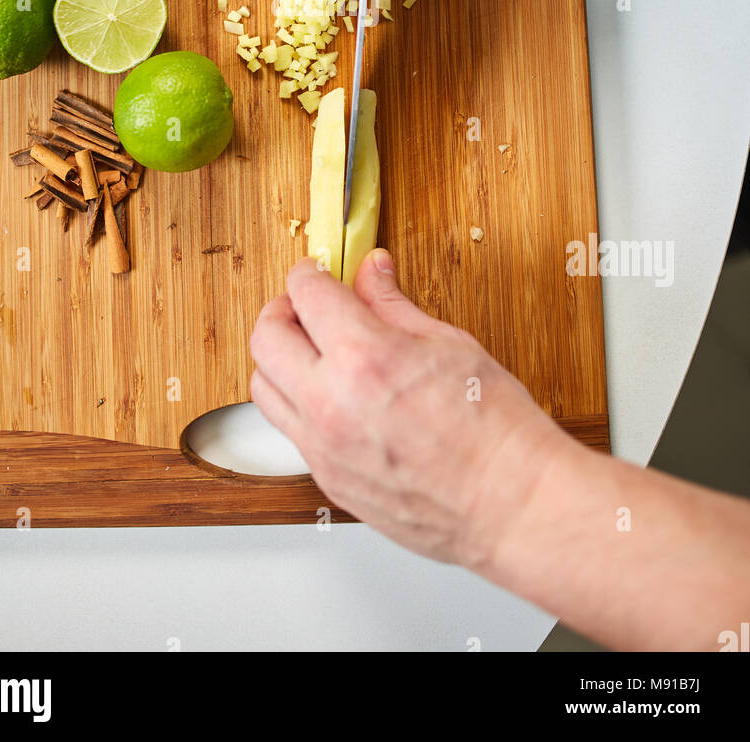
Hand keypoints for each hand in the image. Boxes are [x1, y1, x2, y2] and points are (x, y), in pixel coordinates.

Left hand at [250, 249, 570, 568]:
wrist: (510, 502)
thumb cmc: (493, 427)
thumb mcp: (446, 343)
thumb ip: (393, 306)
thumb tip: (371, 272)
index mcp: (363, 357)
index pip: (306, 295)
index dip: (308, 274)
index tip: (316, 272)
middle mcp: (330, 403)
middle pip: (265, 338)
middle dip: (280, 311)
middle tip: (305, 306)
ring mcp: (323, 448)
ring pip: (263, 389)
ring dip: (278, 360)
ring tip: (311, 351)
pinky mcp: (328, 480)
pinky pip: (291, 431)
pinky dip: (299, 404)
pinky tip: (331, 396)